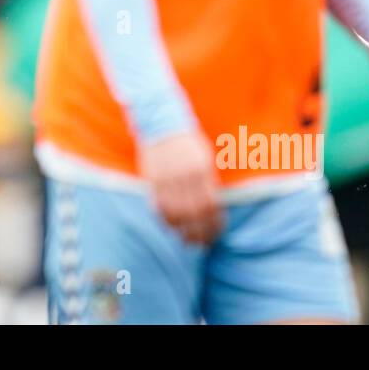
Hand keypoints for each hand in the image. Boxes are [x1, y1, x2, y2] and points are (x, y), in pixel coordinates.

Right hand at [138, 129, 223, 244]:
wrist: (161, 125)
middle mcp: (184, 175)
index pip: (211, 205)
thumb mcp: (204, 158)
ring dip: (182, 231)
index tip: (216, 234)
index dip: (214, 224)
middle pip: (194, 213)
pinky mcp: (152, 180)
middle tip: (203, 244)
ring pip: (176, 214)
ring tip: (187, 240)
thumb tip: (213, 209)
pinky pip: (159, 207)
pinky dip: (166, 221)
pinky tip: (172, 227)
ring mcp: (167, 178)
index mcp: (201, 169)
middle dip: (200, 233)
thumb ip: (208, 182)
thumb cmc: (187, 143)